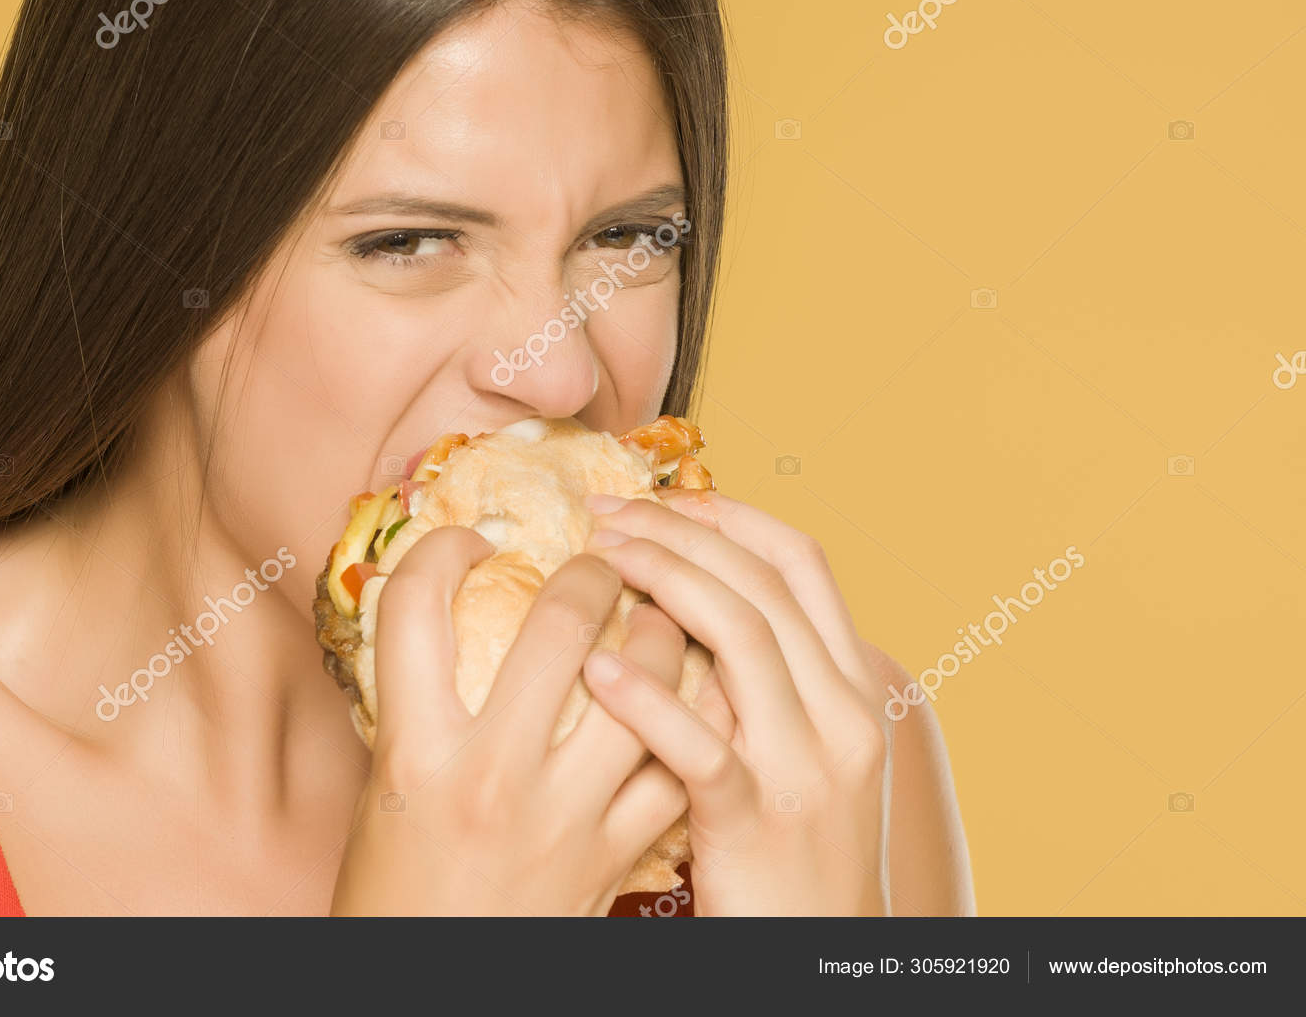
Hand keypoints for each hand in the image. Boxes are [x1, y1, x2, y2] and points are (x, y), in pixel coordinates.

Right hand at [330, 526, 691, 914]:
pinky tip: (698, 681)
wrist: (441, 997)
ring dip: (662, 626)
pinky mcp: (615, 851)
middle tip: (606, 557)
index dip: (443, 549)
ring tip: (662, 607)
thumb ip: (422, 706)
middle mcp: (490, 773)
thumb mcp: (389, 792)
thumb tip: (451, 613)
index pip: (415, 608)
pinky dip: (697, 708)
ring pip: (645, 681)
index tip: (472, 539)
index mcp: (414, 752)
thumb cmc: (399, 893)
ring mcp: (563, 814)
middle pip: (559, 623)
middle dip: (597, 568)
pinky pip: (679, 758)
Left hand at [580, 489, 890, 915]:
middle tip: (608, 511)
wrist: (820, 955)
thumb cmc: (797, 855)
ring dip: (662, 581)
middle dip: (679, 530)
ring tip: (598, 557)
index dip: (733, 515)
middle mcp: (841, 716)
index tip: (669, 495)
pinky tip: (598, 670)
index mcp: (853, 690)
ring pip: (741, 638)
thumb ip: (776, 685)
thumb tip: (703, 607)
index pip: (803, 563)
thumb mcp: (813, 757)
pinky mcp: (757, 821)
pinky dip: (647, 698)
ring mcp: (806, 767)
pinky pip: (701, 744)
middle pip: (761, 584)